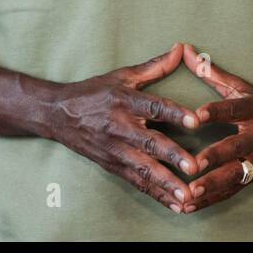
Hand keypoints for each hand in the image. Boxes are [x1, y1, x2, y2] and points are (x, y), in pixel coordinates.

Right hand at [48, 42, 203, 213]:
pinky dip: (156, 194)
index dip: (174, 113)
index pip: (153, 107)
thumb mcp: (122, 76)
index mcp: (124, 101)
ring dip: (166, 183)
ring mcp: (114, 149)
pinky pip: (136, 182)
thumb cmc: (94, 92)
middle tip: (194, 167)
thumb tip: (182, 49)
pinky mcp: (112, 165)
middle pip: (149, 143)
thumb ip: (154, 66)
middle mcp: (119, 127)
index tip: (195, 121)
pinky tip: (175, 204)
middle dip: (172, 156)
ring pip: (143, 169)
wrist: (57, 115)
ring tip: (187, 196)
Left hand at [178, 43, 252, 213]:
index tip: (196, 115)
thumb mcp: (241, 87)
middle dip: (215, 157)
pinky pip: (232, 191)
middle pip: (236, 147)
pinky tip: (190, 206)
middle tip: (193, 164)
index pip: (233, 109)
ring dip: (212, 185)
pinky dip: (211, 200)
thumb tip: (184, 49)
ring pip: (236, 175)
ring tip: (190, 193)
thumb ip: (211, 72)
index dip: (215, 112)